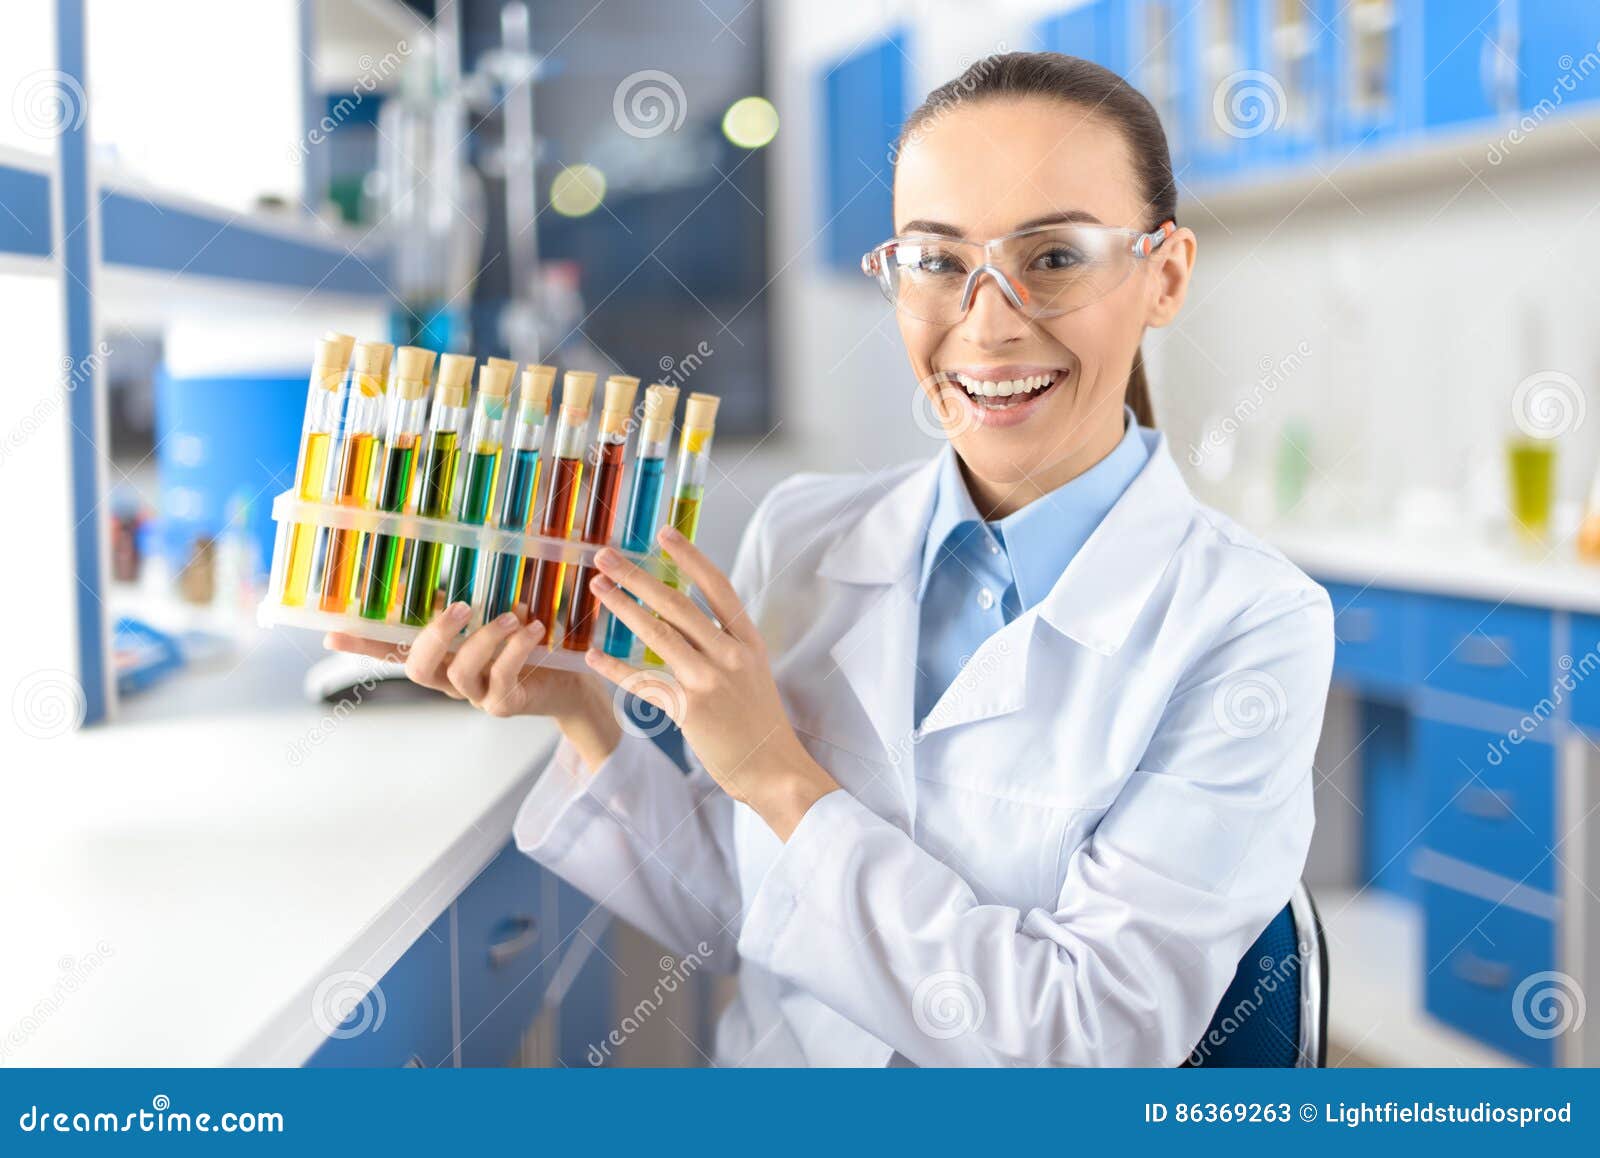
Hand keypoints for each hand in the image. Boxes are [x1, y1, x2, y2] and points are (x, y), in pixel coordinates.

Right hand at [325, 602, 619, 765]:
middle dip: (434, 636)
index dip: (361, 643)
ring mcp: (476, 696)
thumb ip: (474, 597)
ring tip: (513, 614)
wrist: (573, 683)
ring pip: (461, 673)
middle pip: (418, 669)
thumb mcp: (498, 615)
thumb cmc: (530, 641)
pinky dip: (517, 650)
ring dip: (485, 639)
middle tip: (460, 606)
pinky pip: (503, 679)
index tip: (328, 631)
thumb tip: (453, 556)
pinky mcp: (506, 704)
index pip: (391, 650)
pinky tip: (534, 628)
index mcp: (441, 656)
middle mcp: (450, 679)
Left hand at [582, 527, 838, 839]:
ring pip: (659, 633)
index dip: (690, 557)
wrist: (775, 770)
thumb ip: (722, 647)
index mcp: (748, 642)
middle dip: (638, 576)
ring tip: (597, 588)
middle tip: (606, 555)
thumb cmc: (760, 725)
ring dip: (623, 607)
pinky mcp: (691, 709)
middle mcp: (731, 654)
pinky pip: (645, 682)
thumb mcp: (753, 674)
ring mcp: (711, 680)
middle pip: (678, 603)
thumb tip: (684, 622)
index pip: (718, 586)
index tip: (664, 533)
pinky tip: (591, 656)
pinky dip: (616, 668)